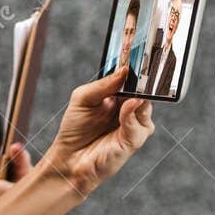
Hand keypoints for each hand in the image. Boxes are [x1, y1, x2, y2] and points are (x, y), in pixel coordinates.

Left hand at [42, 65, 155, 196]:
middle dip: (145, 82)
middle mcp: (130, 111)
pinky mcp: (133, 142)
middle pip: (146, 92)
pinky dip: (133, 116)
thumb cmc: (75, 128)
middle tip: (143, 70)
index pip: (134, 81)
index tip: (141, 55)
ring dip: (139, 98)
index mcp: (120, 98)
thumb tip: (124, 71)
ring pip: (146, 108)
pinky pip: (139, 127)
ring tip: (131, 93)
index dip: (138, 70)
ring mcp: (133, 127)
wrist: (68, 158)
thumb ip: (104, 84)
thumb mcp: (83, 98)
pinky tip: (126, 108)